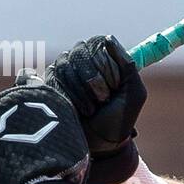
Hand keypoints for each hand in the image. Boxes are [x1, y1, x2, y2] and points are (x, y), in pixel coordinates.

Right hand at [45, 35, 146, 183]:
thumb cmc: (119, 120)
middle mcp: (84, 62)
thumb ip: (128, 65)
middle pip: (79, 52)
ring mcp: (65, 72)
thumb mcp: (134, 93)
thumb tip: (107, 38)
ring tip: (90, 109)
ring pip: (63, 64)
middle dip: (93, 80)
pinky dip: (67, 96)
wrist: (98, 146)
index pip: (97, 44)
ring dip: (81, 91)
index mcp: (106, 60)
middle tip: (103, 100)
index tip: (114, 86)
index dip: (105, 65)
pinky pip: (51, 78)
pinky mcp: (49, 85)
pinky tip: (75, 110)